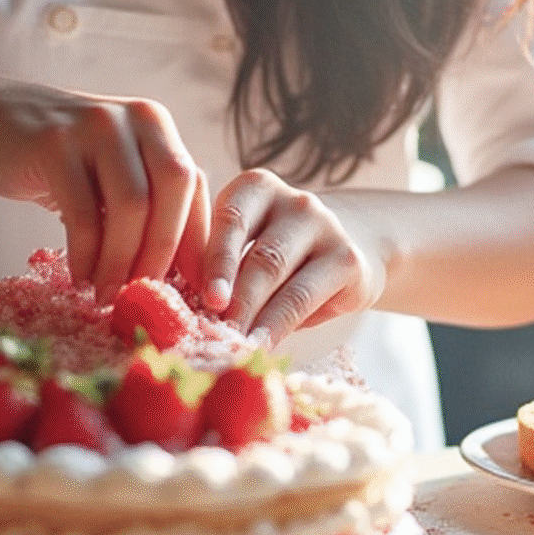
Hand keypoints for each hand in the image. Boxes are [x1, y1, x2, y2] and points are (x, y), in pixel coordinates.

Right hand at [0, 78, 209, 300]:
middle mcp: (136, 118)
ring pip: (131, 204)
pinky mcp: (54, 144)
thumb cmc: (64, 163)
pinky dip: (85, 254)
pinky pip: (83, 212)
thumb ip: (151, 204)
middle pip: (170, 192)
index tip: (194, 291)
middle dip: (161, 252)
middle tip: (143, 297)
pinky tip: (79, 277)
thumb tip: (191, 276)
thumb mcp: (114, 172)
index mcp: (157, 125)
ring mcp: (96, 126)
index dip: (197, 241)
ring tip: (106, 295)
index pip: (193, 186)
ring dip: (121, 261)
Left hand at [201, 168, 385, 344]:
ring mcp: (327, 227)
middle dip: (236, 300)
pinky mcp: (348, 260)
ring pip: (283, 277)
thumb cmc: (275, 254)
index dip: (218, 262)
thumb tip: (185, 311)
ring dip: (254, 316)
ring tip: (235, 346)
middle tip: (215, 334)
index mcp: (256, 188)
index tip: (208, 300)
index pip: (233, 219)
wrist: (344, 251)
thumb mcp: (245, 247)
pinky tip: (263, 345)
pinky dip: (279, 325)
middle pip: (261, 255)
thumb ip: (219, 265)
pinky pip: (305, 297)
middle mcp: (295, 201)